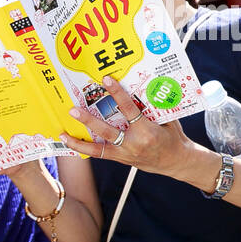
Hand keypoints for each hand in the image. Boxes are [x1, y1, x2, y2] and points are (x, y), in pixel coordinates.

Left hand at [59, 75, 193, 177]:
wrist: (176, 161)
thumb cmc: (173, 137)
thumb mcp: (167, 119)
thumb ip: (152, 106)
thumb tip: (138, 87)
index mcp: (147, 131)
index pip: (128, 109)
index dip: (117, 93)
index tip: (106, 80)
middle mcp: (134, 144)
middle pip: (107, 131)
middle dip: (89, 120)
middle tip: (74, 109)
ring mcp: (126, 154)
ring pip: (98, 148)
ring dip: (79, 141)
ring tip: (63, 133)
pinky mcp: (122, 159)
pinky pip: (100, 155)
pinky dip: (85, 149)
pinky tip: (71, 144)